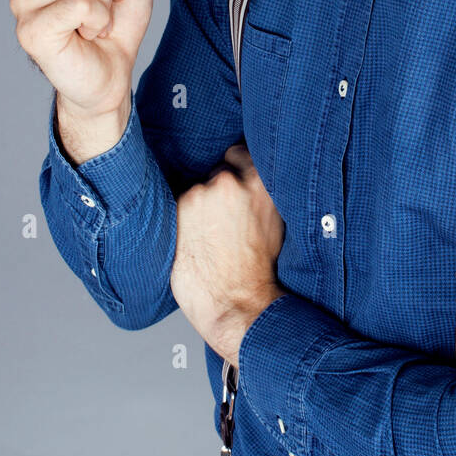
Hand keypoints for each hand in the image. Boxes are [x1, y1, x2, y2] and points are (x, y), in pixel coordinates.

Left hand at [170, 143, 286, 366]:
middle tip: (222, 220)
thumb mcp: (275, 223)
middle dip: (218, 191)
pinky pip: (180, 206)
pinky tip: (195, 240)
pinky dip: (184, 219)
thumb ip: (261, 194)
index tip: (233, 183)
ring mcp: (203, 192)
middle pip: (216, 171)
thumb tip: (248, 177)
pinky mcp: (180, 208)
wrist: (237, 303)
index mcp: (261, 182)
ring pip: (197, 189)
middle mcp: (231, 180)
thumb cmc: (257, 271)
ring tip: (209, 236)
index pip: (239, 152)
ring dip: (199, 206)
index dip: (235, 168)